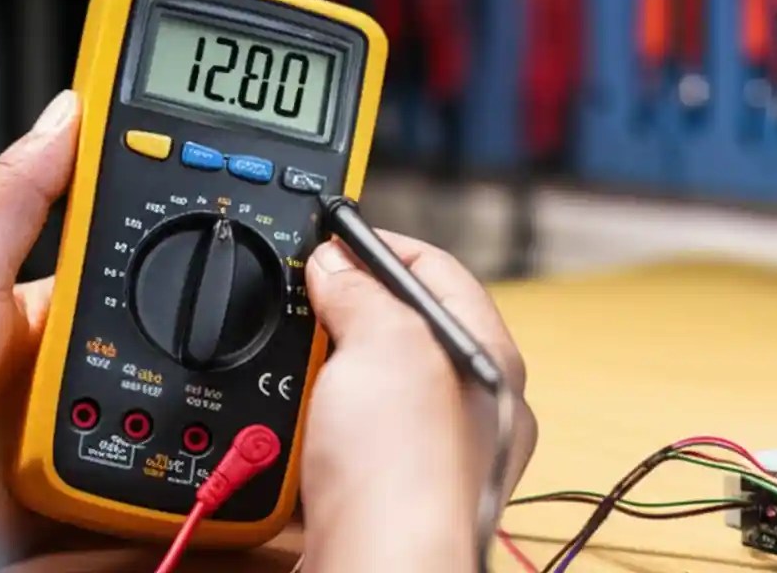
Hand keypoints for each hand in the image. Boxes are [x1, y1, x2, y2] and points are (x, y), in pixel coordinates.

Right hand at [298, 231, 536, 571]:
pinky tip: (289, 422)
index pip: (441, 274)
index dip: (384, 247)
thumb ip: (365, 292)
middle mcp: (465, 406)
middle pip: (402, 329)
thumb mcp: (385, 346)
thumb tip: (336, 264)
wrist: (374, 570)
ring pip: (365, 387)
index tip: (335, 236)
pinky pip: (338, 440)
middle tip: (305, 293)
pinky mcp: (379, 494)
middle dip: (348, 308)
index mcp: (486, 358)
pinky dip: (308, 425)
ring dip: (323, 370)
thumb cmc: (404, 473)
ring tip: (292, 357)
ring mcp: (423, 454)